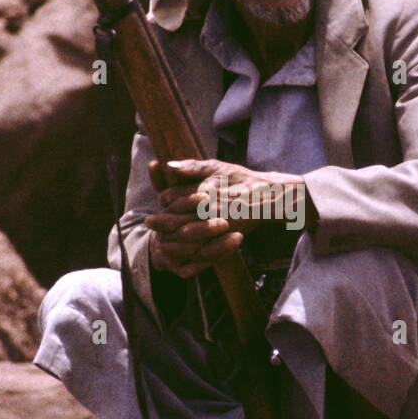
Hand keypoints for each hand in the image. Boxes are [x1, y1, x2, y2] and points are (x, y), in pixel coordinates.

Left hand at [145, 158, 308, 277]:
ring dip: (170, 239)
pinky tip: (181, 252)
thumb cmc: (241, 179)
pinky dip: (189, 252)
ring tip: (159, 241)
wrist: (269, 197)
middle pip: (175, 217)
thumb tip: (168, 166)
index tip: (161, 201)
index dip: (164, 199)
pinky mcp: (225, 237)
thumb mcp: (217, 167)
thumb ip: (192, 167)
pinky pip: (203, 248)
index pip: (173, 196)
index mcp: (204, 188)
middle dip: (160, 221)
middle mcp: (209, 206)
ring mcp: (217, 223)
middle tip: (149, 223)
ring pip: (186, 235)